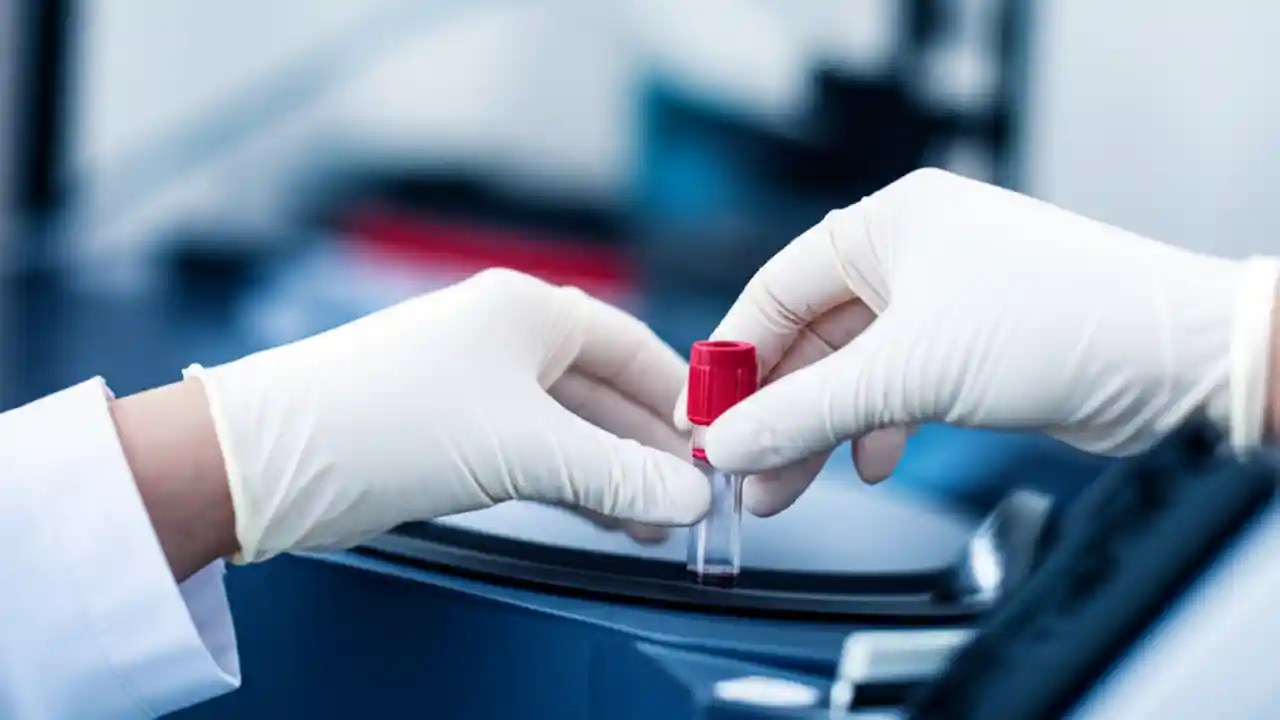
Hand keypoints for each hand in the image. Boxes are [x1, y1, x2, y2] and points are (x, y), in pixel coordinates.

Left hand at [188, 268, 707, 561]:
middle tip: (688, 499)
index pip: (632, 347)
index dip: (679, 398)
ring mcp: (474, 386)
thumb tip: (687, 496)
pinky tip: (599, 516)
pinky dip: (569, 486)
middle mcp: (502, 338)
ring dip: (610, 475)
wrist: (272, 461)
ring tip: (652, 523)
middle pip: (603, 391)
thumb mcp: (523, 448)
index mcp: (526, 311)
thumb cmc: (388, 421)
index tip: (715, 445)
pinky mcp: (450, 431)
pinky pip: (532, 455)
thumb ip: (615, 473)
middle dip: (646, 449)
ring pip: (568, 429)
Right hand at [681, 169, 1279, 516]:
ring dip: (819, 429)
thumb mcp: (907, 372)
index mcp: (889, 225)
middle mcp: (913, 255)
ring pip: (852, 371)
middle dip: (776, 408)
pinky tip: (869, 462)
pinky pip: (896, 388)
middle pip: (810, 338)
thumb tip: (729, 440)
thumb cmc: (1063, 323)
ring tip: (787, 485)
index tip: (702, 416)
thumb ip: (805, 410)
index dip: (733, 358)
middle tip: (741, 466)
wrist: (1178, 362)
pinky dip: (875, 428)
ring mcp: (944, 302)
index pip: (777, 290)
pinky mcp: (973, 348)